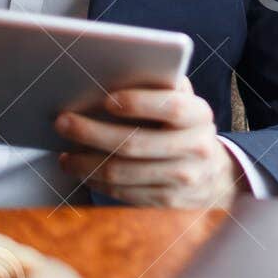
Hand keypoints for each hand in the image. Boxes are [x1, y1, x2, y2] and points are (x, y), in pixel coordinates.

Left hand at [55, 76, 242, 207]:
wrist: (214, 176)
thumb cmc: (185, 128)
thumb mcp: (184, 103)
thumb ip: (161, 87)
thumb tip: (112, 74)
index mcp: (199, 115)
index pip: (172, 107)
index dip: (139, 103)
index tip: (106, 99)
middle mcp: (195, 148)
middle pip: (135, 143)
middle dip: (92, 132)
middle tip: (63, 122)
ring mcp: (182, 179)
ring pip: (122, 173)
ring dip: (85, 163)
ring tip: (65, 154)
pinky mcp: (166, 203)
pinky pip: (123, 193)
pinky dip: (96, 181)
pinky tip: (82, 170)